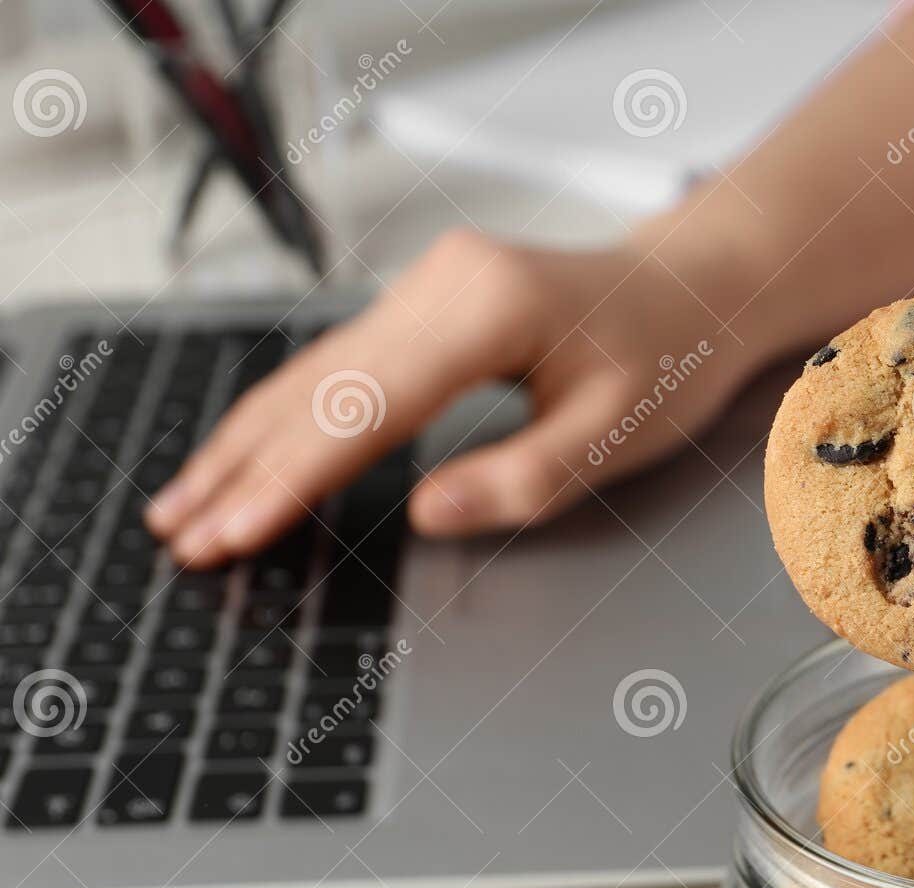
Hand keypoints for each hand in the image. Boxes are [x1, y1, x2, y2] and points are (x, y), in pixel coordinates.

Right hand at [145, 229, 763, 565]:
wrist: (692, 289)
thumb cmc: (667, 358)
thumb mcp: (615, 434)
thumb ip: (521, 479)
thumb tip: (424, 513)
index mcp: (485, 309)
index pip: (362, 409)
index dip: (290, 479)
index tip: (231, 531)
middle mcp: (439, 284)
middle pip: (316, 386)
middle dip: (242, 466)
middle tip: (178, 533)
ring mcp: (425, 284)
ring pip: (314, 371)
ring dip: (247, 439)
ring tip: (184, 501)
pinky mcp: (424, 299)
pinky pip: (339, 363)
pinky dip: (289, 414)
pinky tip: (248, 448)